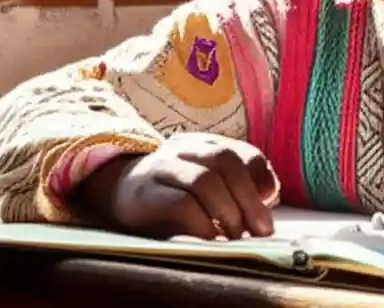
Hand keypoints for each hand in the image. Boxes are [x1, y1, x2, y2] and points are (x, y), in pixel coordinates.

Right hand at [78, 133, 278, 239]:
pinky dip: (202, 223)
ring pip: (204, 179)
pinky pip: (180, 203)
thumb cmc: (169, 194)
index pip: (242, 152)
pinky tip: (210, 239)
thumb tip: (267, 201)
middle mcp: (184, 150)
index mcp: (204, 145)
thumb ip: (234, 188)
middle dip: (249, 197)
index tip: (270, 201)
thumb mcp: (203, 186)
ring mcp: (162, 168)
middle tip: (261, 230)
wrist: (113, 190)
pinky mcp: (144, 193)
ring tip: (236, 236)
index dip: (260, 176)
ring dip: (228, 211)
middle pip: (224, 160)